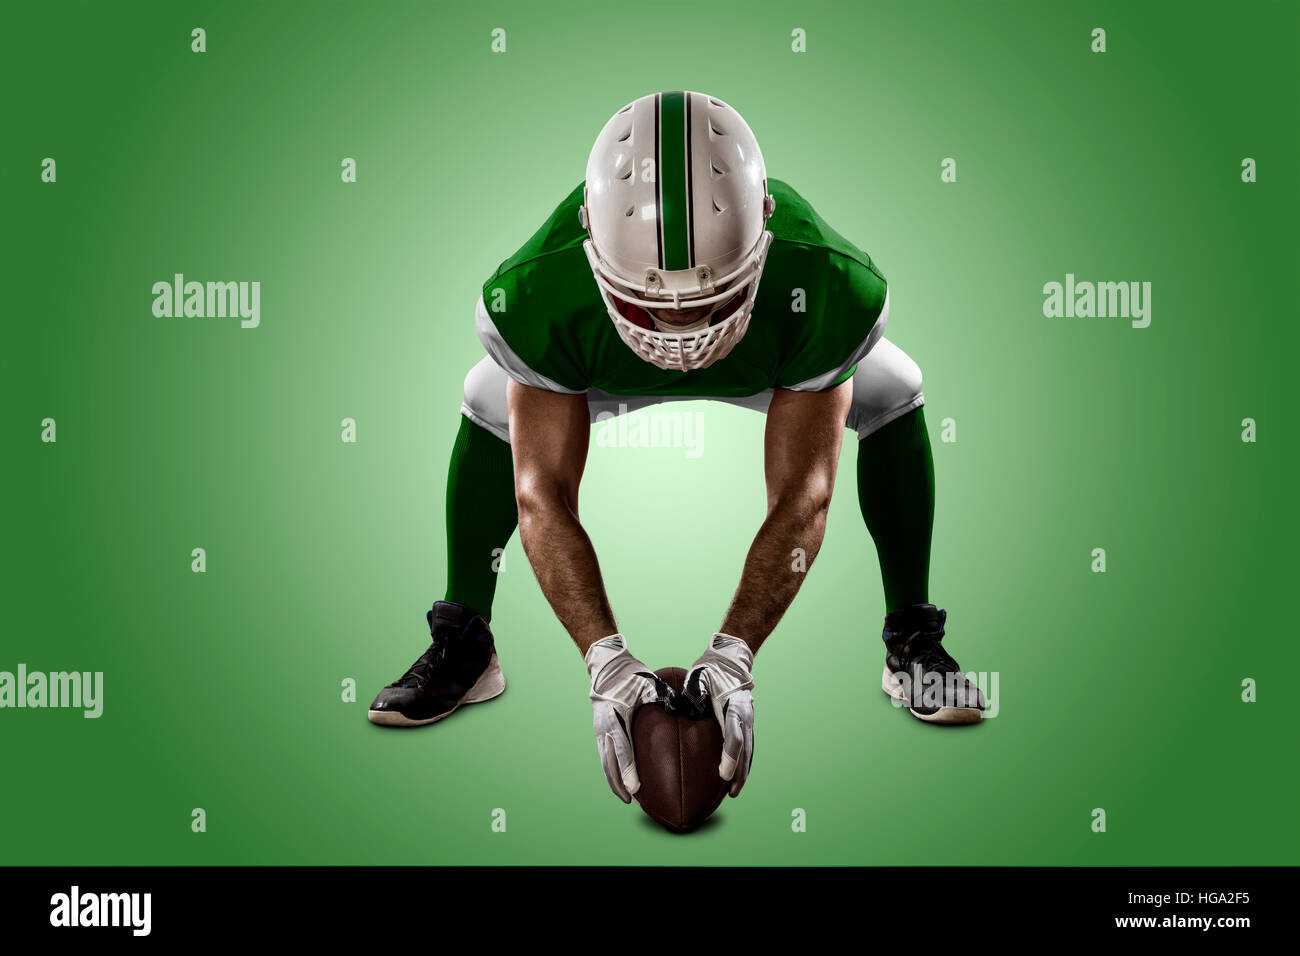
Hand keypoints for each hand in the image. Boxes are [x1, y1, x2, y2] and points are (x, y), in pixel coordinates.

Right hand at [585, 634, 674, 802]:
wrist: (606, 665)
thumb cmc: (630, 674)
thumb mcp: (649, 683)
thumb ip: (665, 696)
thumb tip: (686, 709)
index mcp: (615, 716)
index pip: (622, 749)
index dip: (627, 770)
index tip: (635, 788)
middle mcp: (604, 726)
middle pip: (609, 762)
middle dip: (618, 783)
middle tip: (631, 800)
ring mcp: (600, 729)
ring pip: (605, 761)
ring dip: (614, 780)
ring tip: (626, 797)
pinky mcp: (600, 730)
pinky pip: (605, 755)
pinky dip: (612, 770)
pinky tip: (623, 780)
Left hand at [682, 633, 754, 796]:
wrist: (729, 660)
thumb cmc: (710, 670)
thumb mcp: (698, 679)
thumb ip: (691, 695)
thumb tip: (676, 712)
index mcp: (735, 704)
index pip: (735, 735)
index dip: (730, 756)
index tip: (723, 774)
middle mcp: (746, 713)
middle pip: (747, 749)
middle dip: (740, 772)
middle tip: (731, 792)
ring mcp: (749, 719)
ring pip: (749, 750)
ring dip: (743, 771)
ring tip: (733, 791)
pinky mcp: (746, 722)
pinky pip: (746, 746)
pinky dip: (742, 762)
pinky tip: (732, 776)